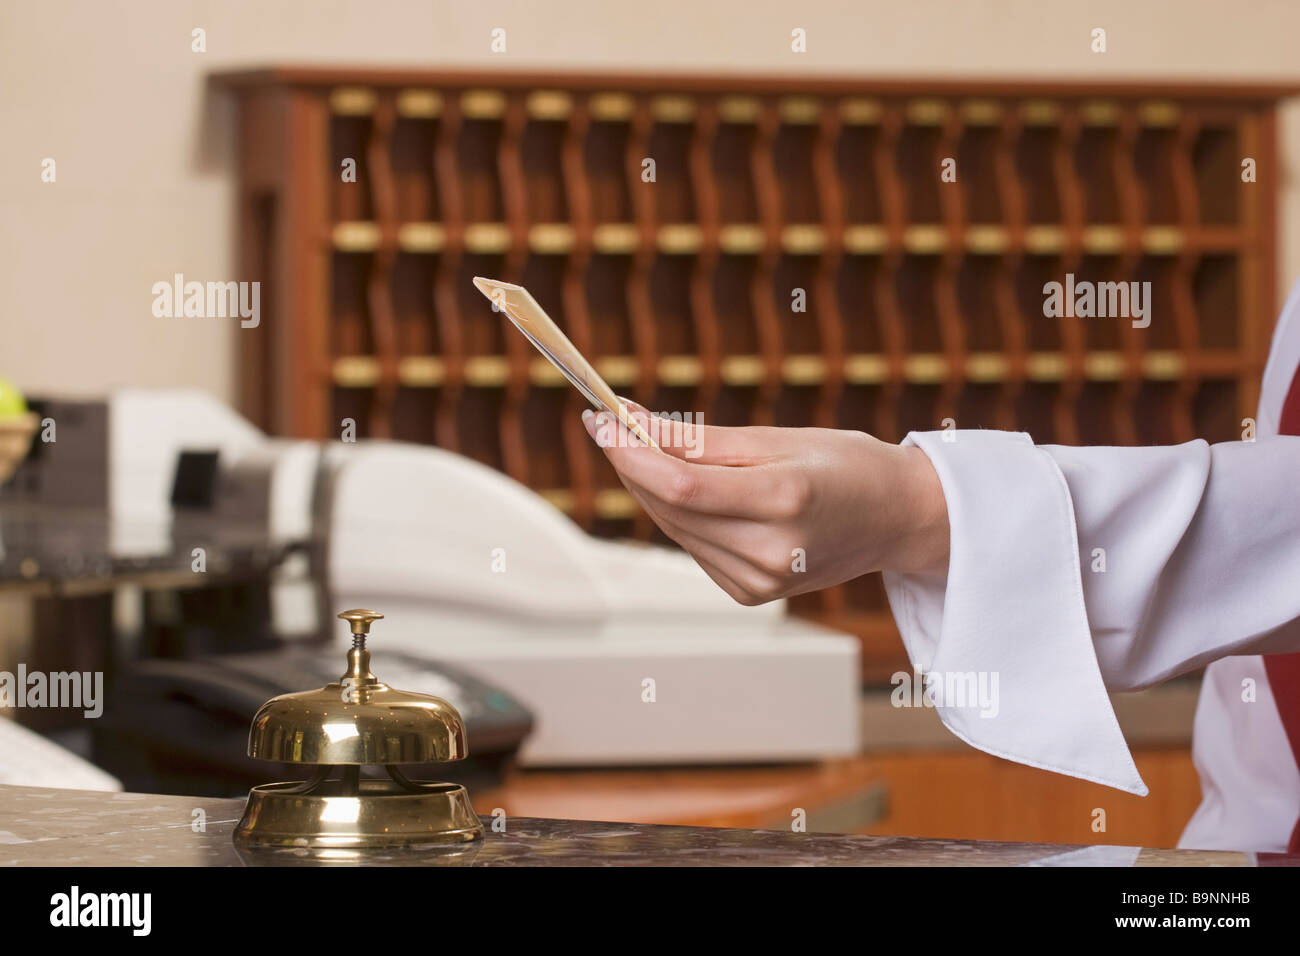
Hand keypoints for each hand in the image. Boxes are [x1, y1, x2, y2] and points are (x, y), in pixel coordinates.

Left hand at [581, 402, 949, 605]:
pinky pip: (694, 546)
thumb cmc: (846, 466)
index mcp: (785, 501)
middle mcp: (771, 551)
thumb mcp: (779, 439)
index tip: (601, 421)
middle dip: (633, 463)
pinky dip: (679, 515)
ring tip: (645, 447)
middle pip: (670, 507)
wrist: (896, 519)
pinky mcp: (751, 593)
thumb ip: (701, 440)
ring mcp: (761, 580)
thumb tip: (632, 423)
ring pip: (675, 528)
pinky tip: (687, 489)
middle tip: (613, 423)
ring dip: (649, 488)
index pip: (681, 486)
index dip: (631, 454)